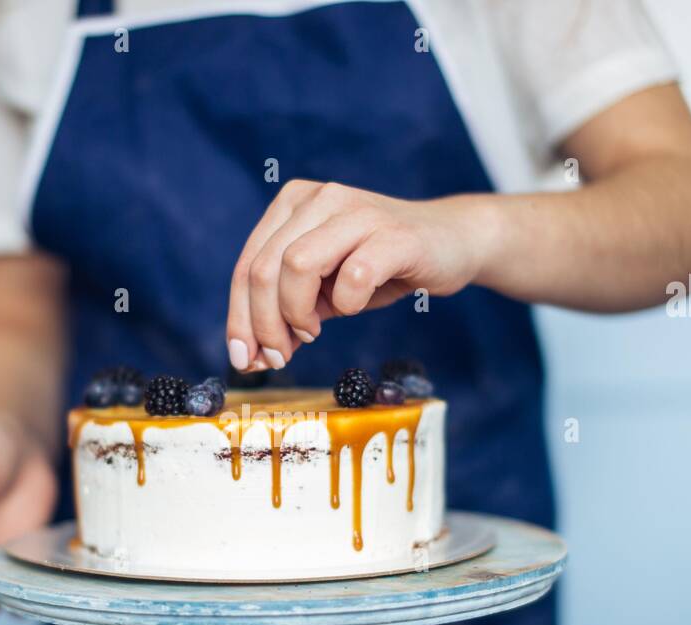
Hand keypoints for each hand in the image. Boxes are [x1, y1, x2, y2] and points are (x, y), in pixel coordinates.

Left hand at [226, 180, 481, 370]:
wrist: (452, 242)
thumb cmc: (380, 267)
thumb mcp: (324, 289)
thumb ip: (288, 311)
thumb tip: (253, 356)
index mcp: (294, 204)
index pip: (247, 264)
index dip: (239, 318)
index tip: (243, 359)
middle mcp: (320, 198)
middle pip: (264, 268)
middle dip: (263, 324)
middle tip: (278, 357)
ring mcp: (357, 212)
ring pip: (297, 265)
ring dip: (296, 313)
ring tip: (312, 331)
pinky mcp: (394, 234)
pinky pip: (353, 275)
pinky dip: (346, 303)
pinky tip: (352, 308)